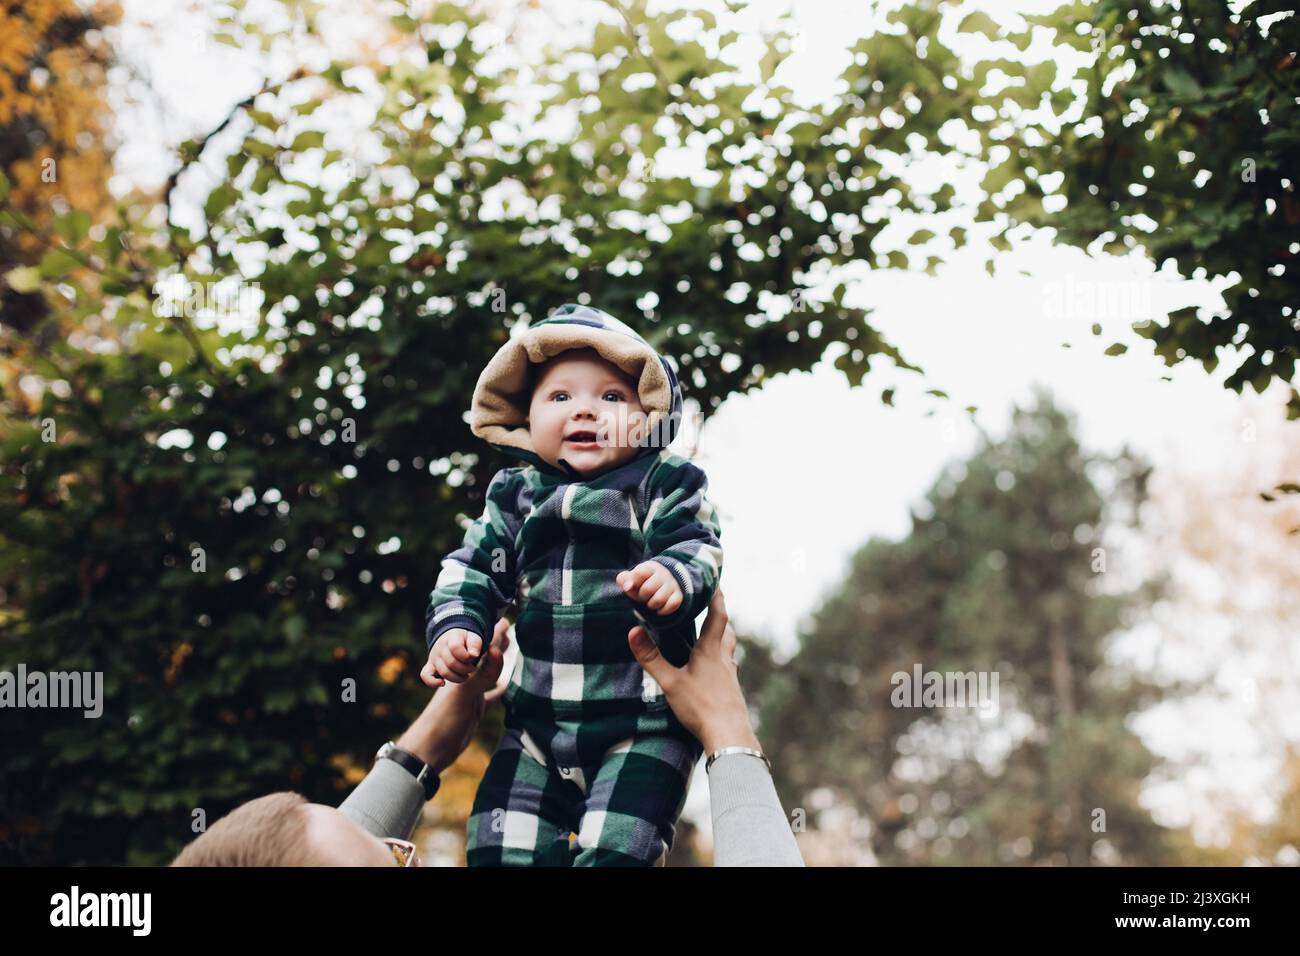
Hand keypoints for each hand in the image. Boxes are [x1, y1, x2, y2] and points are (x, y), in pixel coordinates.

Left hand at [401, 616, 511, 772]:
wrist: (430, 750)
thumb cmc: (442, 720)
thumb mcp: (464, 694)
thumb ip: (482, 674)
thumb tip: (498, 649)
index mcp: (460, 671)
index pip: (479, 647)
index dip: (492, 634)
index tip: (506, 620)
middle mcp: (466, 679)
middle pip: (485, 658)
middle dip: (497, 645)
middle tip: (512, 632)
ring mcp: (471, 694)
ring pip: (489, 674)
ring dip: (499, 665)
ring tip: (512, 653)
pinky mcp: (475, 710)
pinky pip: (491, 697)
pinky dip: (501, 691)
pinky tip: (510, 688)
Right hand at [420, 627, 483, 687]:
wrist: (452, 639)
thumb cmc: (466, 641)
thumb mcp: (473, 638)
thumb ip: (475, 644)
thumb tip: (473, 654)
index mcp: (452, 637)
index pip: (456, 648)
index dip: (467, 656)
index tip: (474, 657)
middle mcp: (440, 647)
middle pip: (451, 663)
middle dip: (466, 669)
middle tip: (473, 668)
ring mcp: (434, 657)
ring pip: (444, 672)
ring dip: (458, 677)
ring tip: (465, 675)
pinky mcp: (429, 666)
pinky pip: (425, 676)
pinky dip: (433, 682)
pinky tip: (443, 683)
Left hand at [617, 560, 683, 615]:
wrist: (665, 582)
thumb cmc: (644, 582)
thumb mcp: (633, 578)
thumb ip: (624, 579)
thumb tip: (627, 587)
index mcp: (649, 568)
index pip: (638, 573)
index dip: (632, 582)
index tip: (631, 586)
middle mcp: (663, 574)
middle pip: (647, 590)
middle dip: (641, 596)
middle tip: (642, 596)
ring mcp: (671, 585)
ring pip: (658, 600)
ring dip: (651, 605)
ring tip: (650, 602)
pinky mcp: (678, 596)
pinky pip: (672, 605)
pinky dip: (663, 610)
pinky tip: (659, 609)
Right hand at [626, 587, 760, 754]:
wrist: (729, 735)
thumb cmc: (701, 707)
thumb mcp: (671, 682)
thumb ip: (651, 658)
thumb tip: (633, 631)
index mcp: (710, 650)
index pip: (717, 616)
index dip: (716, 598)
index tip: (715, 582)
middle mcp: (723, 659)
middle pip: (727, 631)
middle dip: (720, 616)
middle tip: (712, 606)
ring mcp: (730, 675)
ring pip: (729, 648)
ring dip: (723, 637)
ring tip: (714, 633)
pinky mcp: (732, 690)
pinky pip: (728, 666)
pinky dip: (722, 658)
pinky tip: (715, 668)